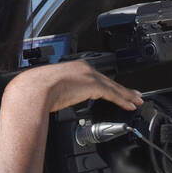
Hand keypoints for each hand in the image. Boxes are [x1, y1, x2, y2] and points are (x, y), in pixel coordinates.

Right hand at [4, 60, 142, 115]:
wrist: (34, 89)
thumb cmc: (36, 90)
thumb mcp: (50, 88)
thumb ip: (59, 92)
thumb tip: (57, 100)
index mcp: (73, 67)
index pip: (95, 77)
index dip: (107, 85)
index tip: (115, 90)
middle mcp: (84, 68)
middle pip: (108, 80)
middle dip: (122, 89)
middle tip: (134, 94)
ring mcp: (89, 76)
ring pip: (113, 87)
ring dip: (127, 95)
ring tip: (137, 101)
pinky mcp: (93, 85)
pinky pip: (112, 94)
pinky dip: (123, 100)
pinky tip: (129, 105)